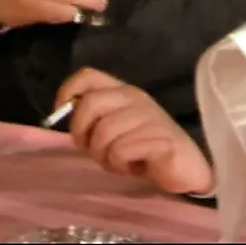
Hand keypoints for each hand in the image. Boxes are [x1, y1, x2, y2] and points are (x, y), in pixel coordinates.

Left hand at [56, 68, 213, 195]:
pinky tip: (133, 166)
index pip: (88, 76)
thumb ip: (93, 117)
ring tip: (117, 161)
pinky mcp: (160, 139)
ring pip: (103, 133)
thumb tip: (63, 111)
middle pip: (89, 104)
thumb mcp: (114, 128)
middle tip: (91, 150)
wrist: (185, 169)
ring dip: (103, 155)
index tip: (60, 113)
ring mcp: (149, 116)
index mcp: (122, 91)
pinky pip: (120, 151)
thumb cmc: (143, 149)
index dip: (67, 92)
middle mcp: (135, 98)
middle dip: (81, 132)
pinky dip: (119, 164)